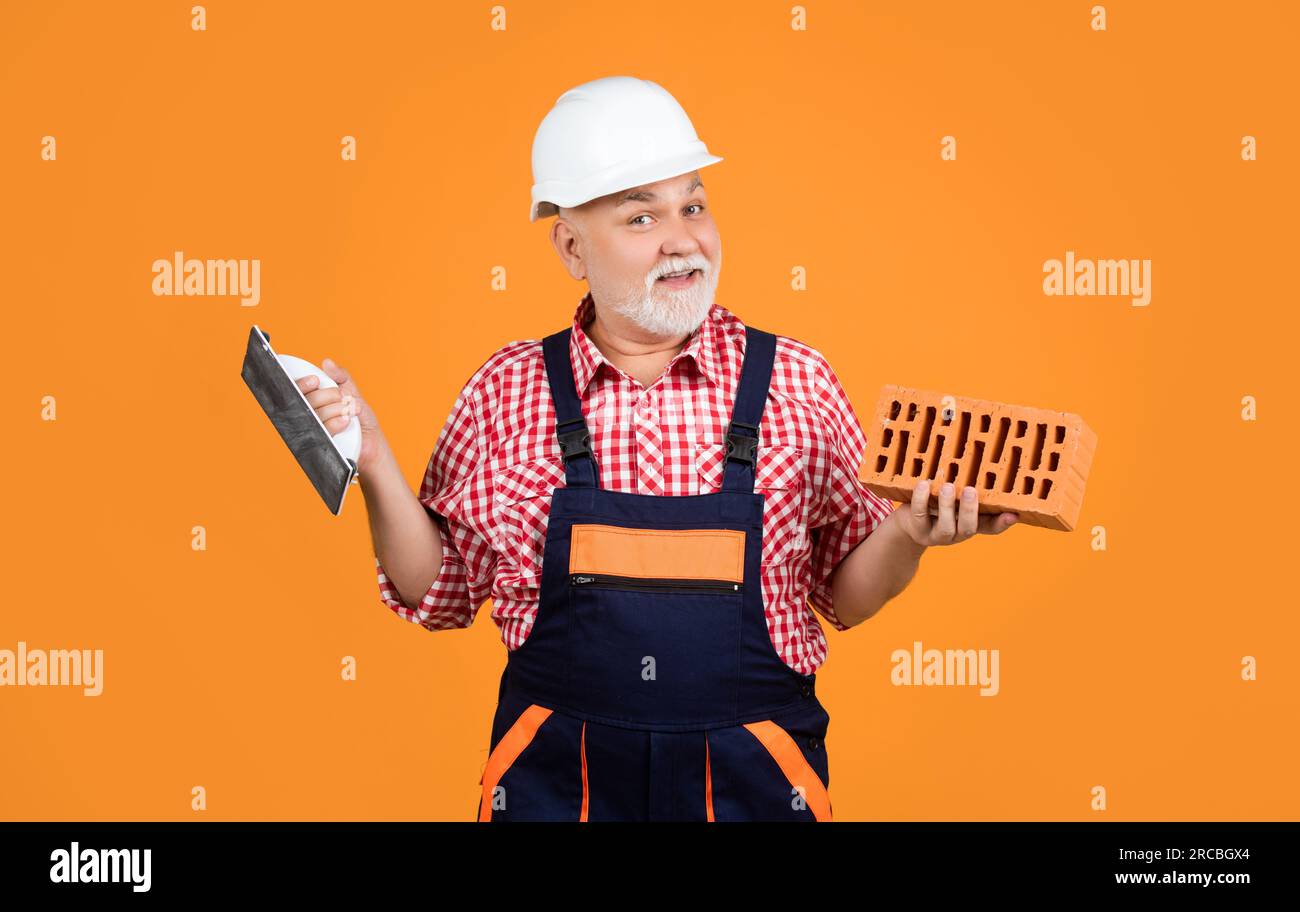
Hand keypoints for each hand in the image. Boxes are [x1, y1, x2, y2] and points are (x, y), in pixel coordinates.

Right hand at [295, 357, 384, 473]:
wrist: (372, 442)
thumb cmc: (361, 418)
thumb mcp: (352, 392)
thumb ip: (340, 376)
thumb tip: (327, 362)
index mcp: (313, 401)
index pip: (296, 389)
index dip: (302, 384)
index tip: (315, 381)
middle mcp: (309, 415)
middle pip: (308, 400)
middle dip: (329, 396)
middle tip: (343, 399)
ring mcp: (314, 430)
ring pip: (316, 413)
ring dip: (337, 409)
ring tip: (349, 412)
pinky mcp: (321, 444)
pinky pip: (323, 429)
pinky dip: (336, 422)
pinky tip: (346, 421)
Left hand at [891, 480, 1018, 547]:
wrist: (907, 523)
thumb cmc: (934, 504)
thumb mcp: (951, 498)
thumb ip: (962, 487)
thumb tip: (973, 460)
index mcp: (969, 523)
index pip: (990, 526)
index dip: (1002, 523)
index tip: (1013, 514)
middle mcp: (956, 533)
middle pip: (969, 528)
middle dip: (970, 510)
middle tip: (970, 491)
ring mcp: (936, 535)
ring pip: (946, 527)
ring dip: (947, 506)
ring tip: (947, 487)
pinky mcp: (917, 530)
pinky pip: (920, 515)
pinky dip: (921, 499)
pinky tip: (924, 484)